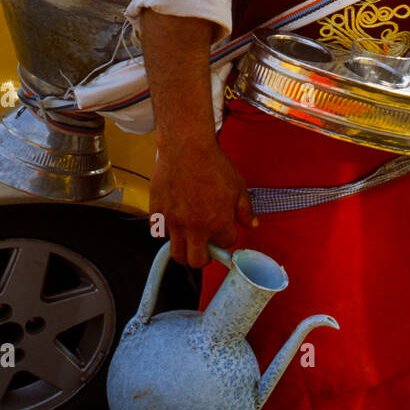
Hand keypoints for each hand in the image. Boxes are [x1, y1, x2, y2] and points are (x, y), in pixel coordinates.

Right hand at [150, 137, 257, 267]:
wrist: (186, 147)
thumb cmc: (214, 164)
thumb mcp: (238, 186)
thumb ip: (245, 210)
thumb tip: (252, 224)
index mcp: (218, 223)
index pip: (225, 245)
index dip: (226, 236)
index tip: (224, 228)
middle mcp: (195, 228)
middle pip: (198, 262)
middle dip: (204, 257)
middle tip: (205, 246)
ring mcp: (174, 222)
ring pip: (177, 254)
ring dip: (184, 251)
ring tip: (188, 240)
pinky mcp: (158, 213)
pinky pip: (159, 232)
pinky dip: (166, 230)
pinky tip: (173, 219)